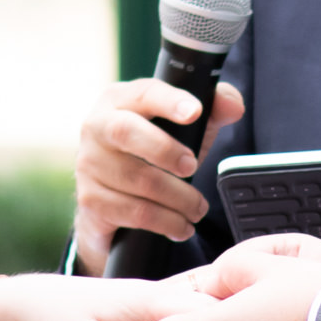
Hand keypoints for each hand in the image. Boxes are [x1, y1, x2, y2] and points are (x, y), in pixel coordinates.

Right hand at [73, 77, 246, 271]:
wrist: (112, 200)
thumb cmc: (150, 152)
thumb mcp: (184, 128)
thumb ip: (213, 110)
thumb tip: (232, 106)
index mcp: (119, 99)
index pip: (144, 93)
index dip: (170, 101)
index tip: (195, 112)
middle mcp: (96, 127)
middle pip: (126, 132)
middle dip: (166, 150)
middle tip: (193, 167)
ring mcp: (88, 165)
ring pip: (138, 180)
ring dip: (178, 199)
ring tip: (198, 208)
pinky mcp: (91, 200)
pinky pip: (134, 212)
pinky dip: (166, 223)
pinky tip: (181, 226)